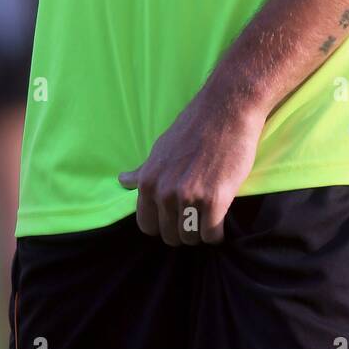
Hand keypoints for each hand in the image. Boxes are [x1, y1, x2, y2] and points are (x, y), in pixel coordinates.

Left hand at [117, 88, 266, 246]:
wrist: (227, 110)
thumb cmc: (195, 127)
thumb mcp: (161, 148)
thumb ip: (143, 171)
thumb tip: (122, 181)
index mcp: (148, 182)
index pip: (147, 226)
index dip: (163, 223)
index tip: (177, 214)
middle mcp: (164, 192)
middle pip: (170, 236)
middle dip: (184, 229)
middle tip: (198, 212)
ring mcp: (189, 197)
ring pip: (191, 239)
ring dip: (201, 232)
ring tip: (210, 212)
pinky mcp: (215, 200)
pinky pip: (212, 236)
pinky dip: (218, 232)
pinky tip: (222, 215)